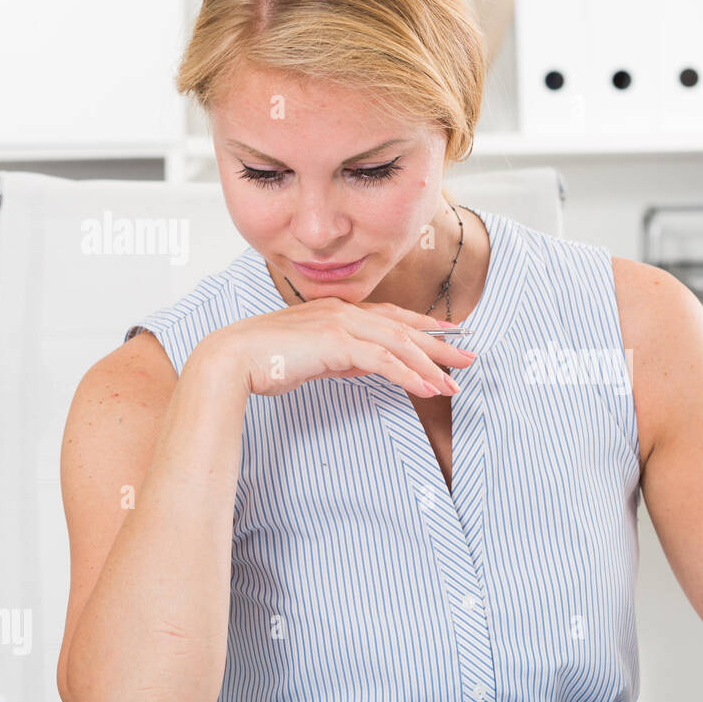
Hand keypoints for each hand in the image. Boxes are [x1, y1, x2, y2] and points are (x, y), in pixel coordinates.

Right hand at [199, 298, 476, 397]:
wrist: (233, 358)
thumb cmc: (266, 361)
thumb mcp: (313, 358)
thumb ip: (340, 357)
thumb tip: (365, 365)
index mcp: (339, 312)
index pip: (392, 316)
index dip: (424, 324)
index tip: (450, 332)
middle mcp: (345, 312)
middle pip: (405, 328)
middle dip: (440, 344)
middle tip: (470, 357)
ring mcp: (342, 324)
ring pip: (400, 344)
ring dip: (431, 364)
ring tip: (454, 383)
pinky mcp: (338, 344)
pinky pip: (384, 361)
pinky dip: (409, 375)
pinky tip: (428, 389)